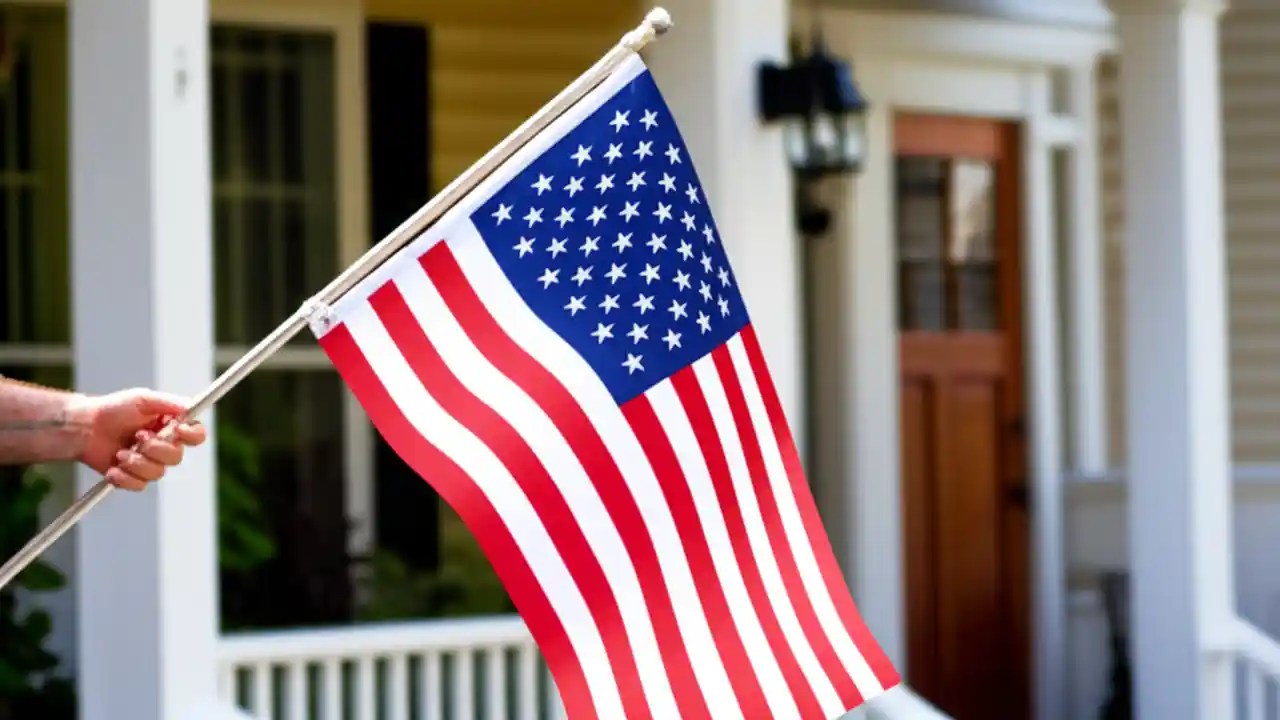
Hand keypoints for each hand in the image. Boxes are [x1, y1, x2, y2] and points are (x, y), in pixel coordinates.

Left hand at [68, 388, 207, 490]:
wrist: (83, 428)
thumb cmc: (113, 409)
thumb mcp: (142, 399)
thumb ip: (168, 402)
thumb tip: (189, 407)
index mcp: (171, 427)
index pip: (196, 435)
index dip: (192, 435)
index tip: (178, 429)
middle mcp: (164, 446)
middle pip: (176, 457)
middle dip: (155, 449)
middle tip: (138, 437)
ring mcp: (149, 463)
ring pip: (157, 473)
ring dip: (137, 463)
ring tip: (120, 453)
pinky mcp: (133, 477)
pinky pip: (139, 485)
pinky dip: (125, 477)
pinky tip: (113, 468)